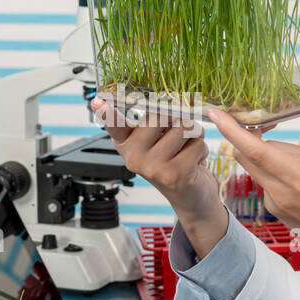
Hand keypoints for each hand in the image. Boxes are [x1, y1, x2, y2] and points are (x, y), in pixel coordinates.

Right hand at [90, 96, 227, 254]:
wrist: (190, 197)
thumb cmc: (175, 161)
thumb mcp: (158, 140)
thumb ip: (156, 119)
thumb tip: (172, 101)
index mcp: (126, 144)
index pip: (115, 126)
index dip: (107, 113)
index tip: (97, 102)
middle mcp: (134, 157)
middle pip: (160, 115)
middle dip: (177, 120)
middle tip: (176, 139)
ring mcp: (152, 167)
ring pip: (183, 127)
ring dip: (193, 136)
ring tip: (185, 152)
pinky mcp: (174, 175)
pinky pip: (197, 143)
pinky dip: (201, 150)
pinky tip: (193, 164)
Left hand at [205, 80, 299, 268]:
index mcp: (299, 178)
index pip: (255, 150)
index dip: (232, 130)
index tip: (214, 113)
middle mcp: (280, 193)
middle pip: (248, 154)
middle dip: (257, 134)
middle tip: (277, 123)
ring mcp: (273, 204)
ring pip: (258, 165)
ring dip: (275, 154)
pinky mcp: (273, 210)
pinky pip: (266, 179)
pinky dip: (280, 170)